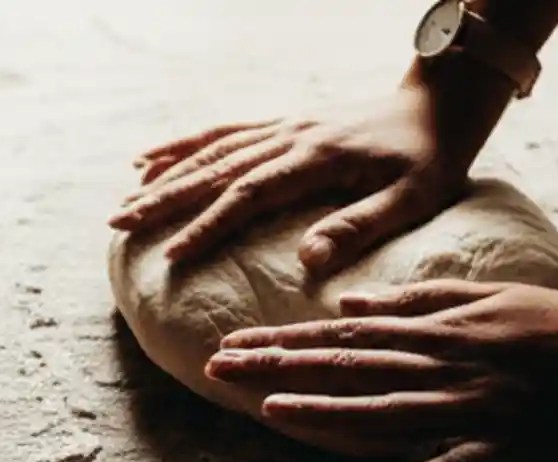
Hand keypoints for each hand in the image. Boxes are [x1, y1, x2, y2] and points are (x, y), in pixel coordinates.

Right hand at [108, 61, 512, 273]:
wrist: (438, 103)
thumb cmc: (429, 160)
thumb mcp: (410, 200)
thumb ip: (358, 228)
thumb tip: (306, 261)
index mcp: (316, 159)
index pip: (248, 196)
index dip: (207, 225)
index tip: (172, 255)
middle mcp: (289, 137)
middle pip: (214, 169)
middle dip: (164, 199)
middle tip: (119, 224)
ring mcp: (281, 126)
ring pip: (211, 150)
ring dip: (165, 175)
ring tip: (125, 202)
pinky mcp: (281, 124)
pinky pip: (222, 132)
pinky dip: (183, 145)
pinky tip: (150, 159)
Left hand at [204, 280, 557, 461]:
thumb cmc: (554, 321)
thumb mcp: (482, 296)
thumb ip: (414, 301)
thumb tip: (347, 305)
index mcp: (434, 333)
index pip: (341, 337)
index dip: (283, 341)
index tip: (231, 344)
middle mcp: (441, 367)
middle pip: (347, 369)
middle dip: (279, 368)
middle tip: (217, 369)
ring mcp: (469, 409)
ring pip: (385, 413)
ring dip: (327, 412)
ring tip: (270, 411)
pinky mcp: (501, 448)